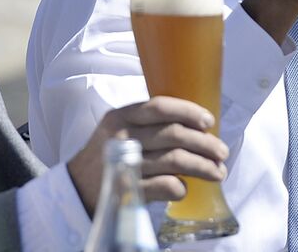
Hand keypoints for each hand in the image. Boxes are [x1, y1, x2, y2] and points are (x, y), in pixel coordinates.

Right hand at [67, 96, 229, 212]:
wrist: (75, 189)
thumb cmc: (107, 156)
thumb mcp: (119, 129)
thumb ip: (148, 124)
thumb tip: (196, 125)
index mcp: (121, 116)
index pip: (160, 107)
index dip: (189, 112)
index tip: (209, 121)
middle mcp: (121, 137)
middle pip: (173, 135)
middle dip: (205, 143)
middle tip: (222, 152)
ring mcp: (123, 165)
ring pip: (174, 161)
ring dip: (202, 167)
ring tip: (218, 172)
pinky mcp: (126, 191)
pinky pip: (164, 186)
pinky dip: (180, 187)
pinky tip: (186, 188)